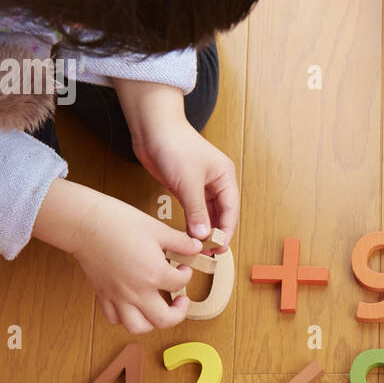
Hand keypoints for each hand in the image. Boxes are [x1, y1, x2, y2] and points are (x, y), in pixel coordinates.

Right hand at [74, 192, 205, 332]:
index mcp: (154, 274)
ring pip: (138, 327)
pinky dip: (126, 317)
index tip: (184, 266)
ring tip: (158, 309)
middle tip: (181, 300)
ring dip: (152, 322)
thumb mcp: (158, 229)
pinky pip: (114, 318)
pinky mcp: (103, 295)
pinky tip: (134, 305)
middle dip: (178, 313)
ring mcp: (118, 296)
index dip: (187, 274)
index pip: (180, 283)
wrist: (85, 223)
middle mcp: (137, 292)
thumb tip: (196, 248)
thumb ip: (180, 242)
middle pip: (164, 320)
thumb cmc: (119, 223)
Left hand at [133, 121, 238, 251]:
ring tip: (199, 248)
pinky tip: (188, 235)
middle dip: (216, 234)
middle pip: (221, 214)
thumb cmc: (175, 145)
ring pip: (207, 214)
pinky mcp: (185, 188)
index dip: (226, 231)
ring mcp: (200, 186)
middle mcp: (216, 182)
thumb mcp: (188, 182)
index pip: (230, 210)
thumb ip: (196, 210)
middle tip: (209, 253)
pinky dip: (192, 223)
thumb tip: (203, 235)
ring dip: (204, 230)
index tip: (219, 248)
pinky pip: (193, 211)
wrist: (153, 129)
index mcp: (225, 177)